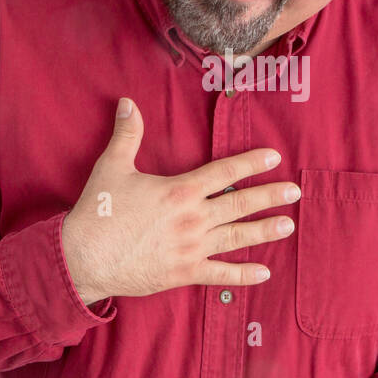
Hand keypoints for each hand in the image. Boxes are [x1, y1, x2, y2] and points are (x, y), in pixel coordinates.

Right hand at [60, 97, 300, 304]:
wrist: (83, 258)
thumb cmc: (97, 212)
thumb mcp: (111, 167)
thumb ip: (127, 134)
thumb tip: (127, 102)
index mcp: (180, 190)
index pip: (225, 171)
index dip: (251, 163)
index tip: (273, 158)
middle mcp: (193, 218)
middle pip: (240, 204)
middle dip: (270, 197)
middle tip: (294, 192)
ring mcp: (191, 248)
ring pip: (237, 237)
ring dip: (265, 231)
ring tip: (288, 225)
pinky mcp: (184, 273)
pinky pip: (221, 275)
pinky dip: (243, 275)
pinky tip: (264, 272)